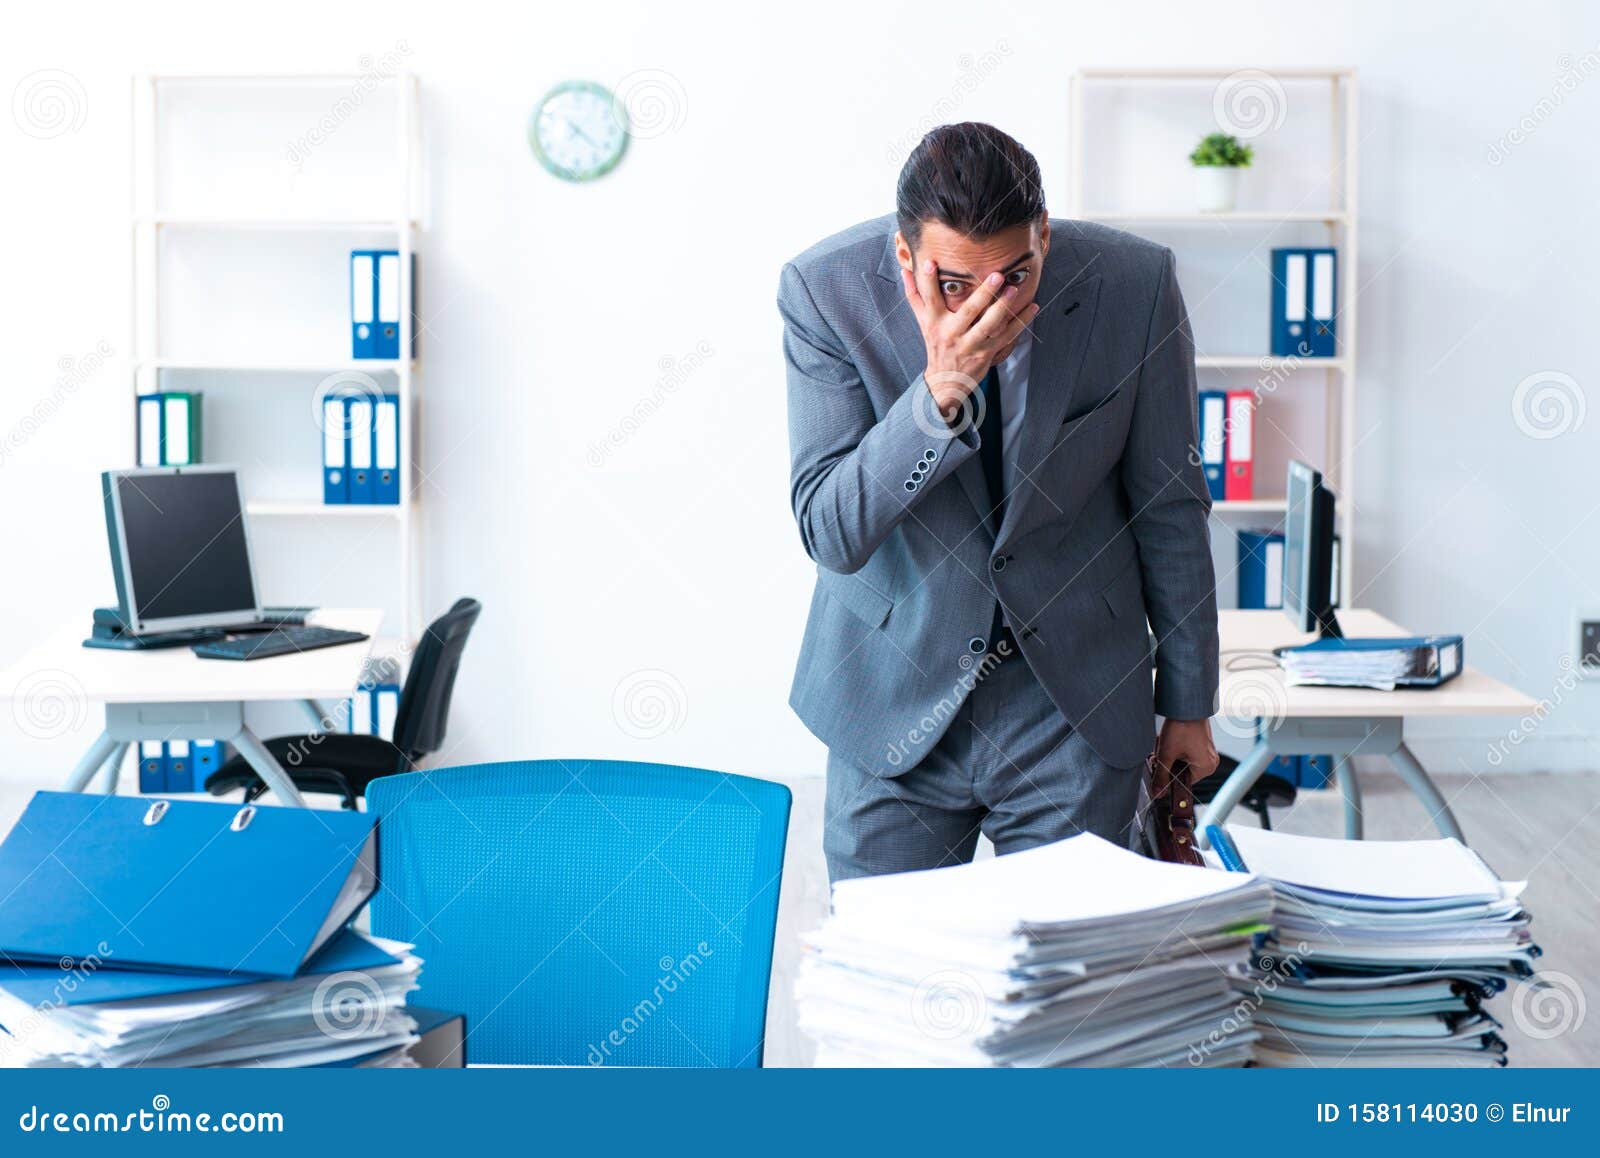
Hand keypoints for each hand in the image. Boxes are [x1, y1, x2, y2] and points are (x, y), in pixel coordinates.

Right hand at [901, 259, 1039, 415]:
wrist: (945, 381)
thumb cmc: (936, 344)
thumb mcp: (923, 321)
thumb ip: (915, 296)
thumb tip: (904, 271)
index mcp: (934, 322)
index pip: (929, 298)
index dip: (927, 281)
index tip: (929, 263)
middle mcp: (951, 333)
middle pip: (968, 311)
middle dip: (983, 294)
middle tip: (996, 275)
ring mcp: (970, 345)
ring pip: (989, 325)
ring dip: (1003, 307)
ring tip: (1014, 289)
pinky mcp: (986, 353)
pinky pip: (1006, 336)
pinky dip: (1021, 322)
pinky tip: (1032, 307)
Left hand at [1152, 718, 1218, 792]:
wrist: (1186, 705)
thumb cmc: (1182, 726)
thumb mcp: (1166, 754)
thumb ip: (1161, 776)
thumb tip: (1158, 792)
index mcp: (1206, 767)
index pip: (1184, 783)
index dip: (1168, 777)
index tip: (1159, 770)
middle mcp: (1210, 761)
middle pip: (1182, 772)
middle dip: (1169, 764)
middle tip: (1161, 753)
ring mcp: (1207, 752)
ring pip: (1182, 762)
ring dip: (1170, 755)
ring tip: (1165, 743)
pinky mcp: (1202, 744)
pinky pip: (1185, 753)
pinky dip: (1175, 749)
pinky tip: (1170, 739)